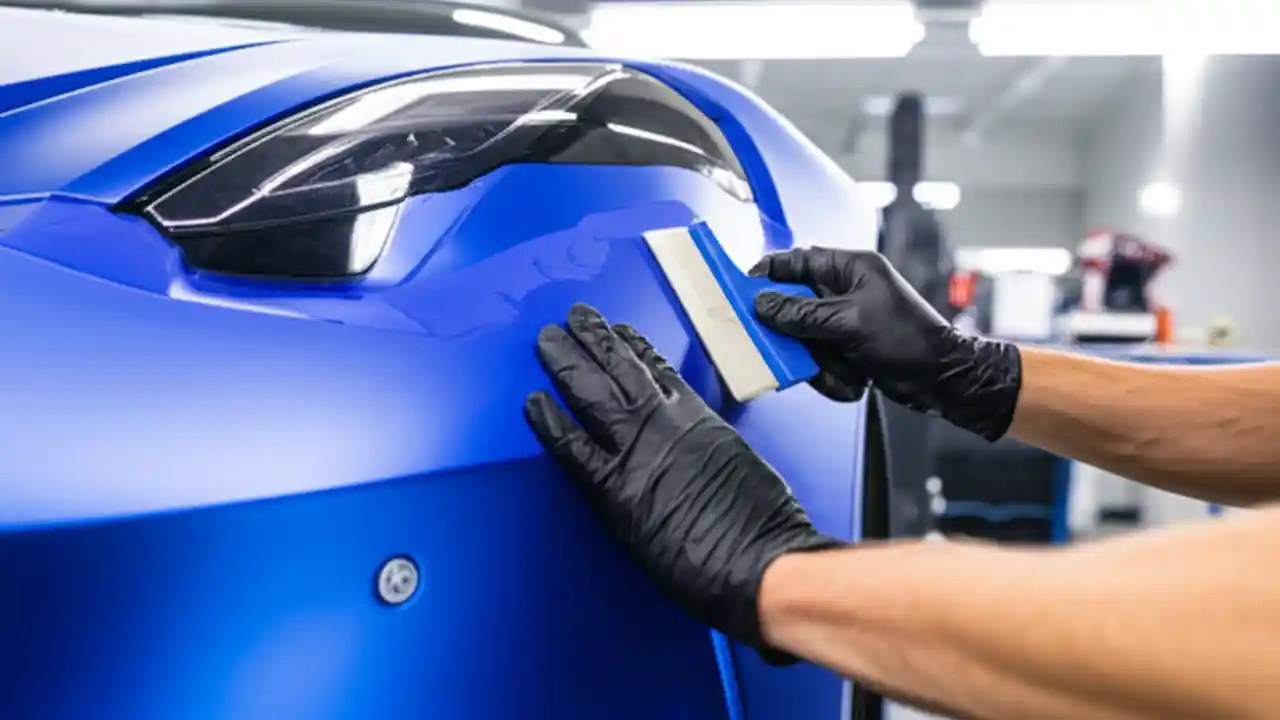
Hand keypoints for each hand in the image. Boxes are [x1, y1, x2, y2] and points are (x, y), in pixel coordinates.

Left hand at [524, 304, 840, 658]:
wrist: (759, 560)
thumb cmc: (765, 524)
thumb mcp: (740, 461)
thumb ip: (709, 447)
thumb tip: (701, 452)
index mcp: (697, 416)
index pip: (657, 369)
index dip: (632, 347)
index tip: (618, 330)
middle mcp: (662, 422)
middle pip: (618, 366)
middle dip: (592, 338)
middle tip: (572, 317)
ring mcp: (635, 450)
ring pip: (590, 391)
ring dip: (565, 360)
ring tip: (546, 339)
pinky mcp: (612, 487)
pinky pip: (570, 447)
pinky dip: (549, 422)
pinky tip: (532, 402)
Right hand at [751, 248, 1020, 440]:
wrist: (943, 380)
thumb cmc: (906, 340)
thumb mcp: (848, 323)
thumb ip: (801, 314)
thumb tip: (761, 305)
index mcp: (852, 269)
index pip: (800, 260)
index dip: (770, 272)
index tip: (744, 288)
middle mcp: (848, 291)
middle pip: (796, 304)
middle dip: (794, 333)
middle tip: (779, 345)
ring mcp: (848, 321)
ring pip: (806, 338)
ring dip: (818, 361)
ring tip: (842, 371)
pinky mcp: (850, 347)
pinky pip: (822, 359)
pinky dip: (833, 375)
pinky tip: (853, 383)